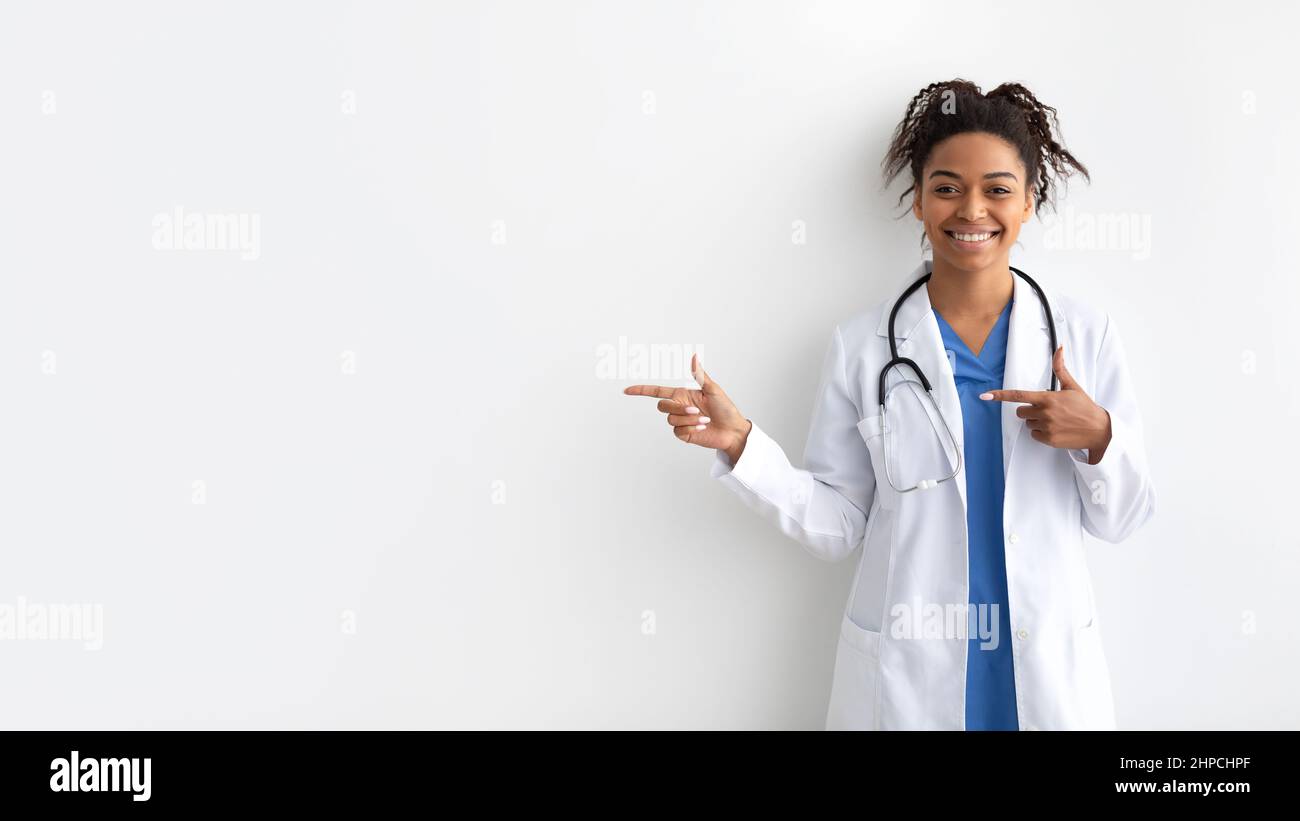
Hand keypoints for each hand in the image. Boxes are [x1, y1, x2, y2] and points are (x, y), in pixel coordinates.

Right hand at [623, 353, 751, 461]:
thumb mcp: (713, 390)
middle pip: (662, 406)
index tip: (627, 390)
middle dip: (677, 408)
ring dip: (689, 420)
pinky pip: (678, 431)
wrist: (732, 431)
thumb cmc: (725, 409)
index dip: (641, 391)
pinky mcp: (683, 434)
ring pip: (671, 419)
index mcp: (682, 394)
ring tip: (705, 421)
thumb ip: (700, 375)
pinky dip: (690, 429)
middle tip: (697, 411)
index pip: (656, 392)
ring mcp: (680, 421)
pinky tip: (702, 429)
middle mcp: (679, 407)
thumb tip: (694, 357)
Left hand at [979, 345, 1111, 463]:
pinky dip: (1041, 433)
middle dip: (1030, 410)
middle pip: (1020, 411)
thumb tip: (1059, 349)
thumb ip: (1061, 369)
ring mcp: (1046, 427)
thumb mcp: (1072, 387)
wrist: (1099, 430)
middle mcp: (1045, 412)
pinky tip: (1055, 429)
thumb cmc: (1085, 407)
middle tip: (1047, 410)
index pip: (1018, 395)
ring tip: (1054, 420)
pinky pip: (1034, 435)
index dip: (1000, 395)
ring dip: (1036, 422)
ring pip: (1027, 423)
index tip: (985, 396)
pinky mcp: (1048, 439)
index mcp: (1047, 398)